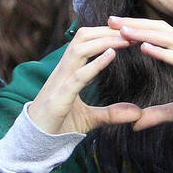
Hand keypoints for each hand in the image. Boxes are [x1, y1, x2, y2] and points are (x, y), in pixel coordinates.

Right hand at [26, 26, 141, 134]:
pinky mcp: (59, 99)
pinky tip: (111, 55)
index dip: (106, 32)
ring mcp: (60, 83)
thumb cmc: (59, 126)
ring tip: (125, 39)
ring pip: (79, 49)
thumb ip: (112, 113)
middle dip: (107, 30)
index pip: (86, 41)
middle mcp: (63, 71)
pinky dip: (95, 64)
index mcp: (69, 71)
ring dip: (103, 41)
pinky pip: (78, 76)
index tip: (129, 31)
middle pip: (83, 37)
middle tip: (132, 29)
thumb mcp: (91, 118)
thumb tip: (137, 113)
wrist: (35, 143)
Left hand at [108, 16, 172, 128]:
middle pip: (161, 30)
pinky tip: (144, 48)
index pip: (159, 34)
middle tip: (111, 20)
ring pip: (170, 39)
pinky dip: (162, 52)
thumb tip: (135, 123)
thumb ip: (157, 114)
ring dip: (145, 33)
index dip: (138, 28)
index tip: (114, 25)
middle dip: (136, 23)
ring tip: (123, 31)